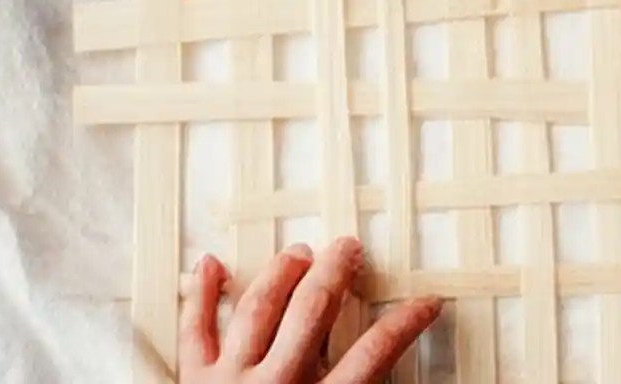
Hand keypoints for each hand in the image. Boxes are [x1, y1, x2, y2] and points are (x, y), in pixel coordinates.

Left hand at [178, 237, 440, 383]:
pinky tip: (211, 265)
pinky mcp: (194, 382)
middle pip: (314, 309)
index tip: (426, 302)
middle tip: (349, 249)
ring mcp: (232, 380)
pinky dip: (201, 294)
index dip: (406, 322)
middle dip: (337, 271)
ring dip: (282, 273)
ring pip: (259, 307)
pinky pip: (195, 330)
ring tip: (300, 253)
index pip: (376, 353)